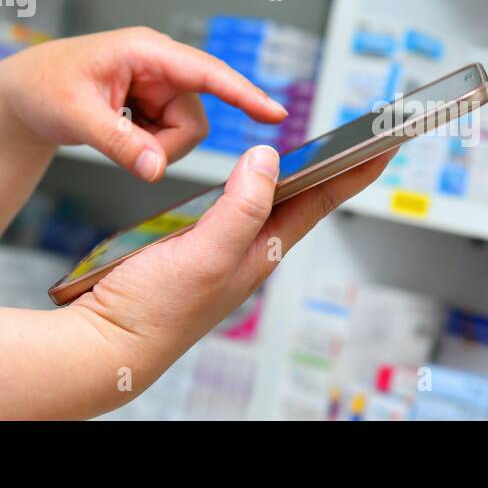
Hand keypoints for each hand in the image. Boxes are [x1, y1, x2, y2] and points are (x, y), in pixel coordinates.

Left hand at [0, 26, 287, 180]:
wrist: (22, 93)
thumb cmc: (42, 86)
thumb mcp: (75, 115)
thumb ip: (118, 144)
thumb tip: (154, 170)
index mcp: (147, 52)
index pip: (207, 73)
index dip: (243, 94)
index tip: (275, 114)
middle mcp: (161, 66)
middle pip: (195, 119)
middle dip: (166, 145)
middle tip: (125, 148)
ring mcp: (160, 86)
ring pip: (185, 133)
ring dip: (155, 148)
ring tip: (115, 136)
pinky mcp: (156, 105)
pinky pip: (171, 138)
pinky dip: (148, 147)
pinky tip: (120, 134)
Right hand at [66, 145, 393, 394]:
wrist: (105, 346)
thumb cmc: (153, 313)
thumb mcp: (206, 254)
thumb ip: (240, 206)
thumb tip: (268, 159)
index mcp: (261, 253)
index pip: (318, 202)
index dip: (353, 173)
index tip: (383, 146)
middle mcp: (247, 251)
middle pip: (298, 200)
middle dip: (330, 169)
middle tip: (360, 140)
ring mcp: (220, 250)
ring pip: (263, 202)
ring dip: (290, 177)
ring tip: (320, 153)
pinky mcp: (191, 247)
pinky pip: (228, 209)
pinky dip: (243, 187)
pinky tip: (244, 179)